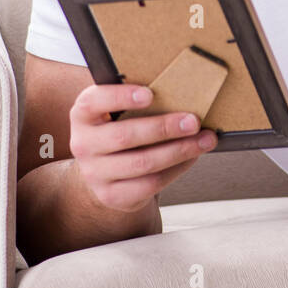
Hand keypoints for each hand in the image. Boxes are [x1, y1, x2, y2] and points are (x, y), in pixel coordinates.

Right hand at [68, 82, 217, 211]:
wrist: (105, 170)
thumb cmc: (120, 129)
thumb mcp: (118, 112)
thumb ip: (138, 101)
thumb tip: (182, 92)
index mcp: (83, 115)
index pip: (94, 102)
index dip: (121, 97)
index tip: (150, 94)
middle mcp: (83, 144)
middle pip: (124, 136)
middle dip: (164, 128)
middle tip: (193, 121)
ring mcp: (95, 173)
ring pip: (142, 163)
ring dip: (179, 150)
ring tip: (204, 140)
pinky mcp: (112, 196)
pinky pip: (150, 184)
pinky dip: (177, 169)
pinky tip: (192, 157)